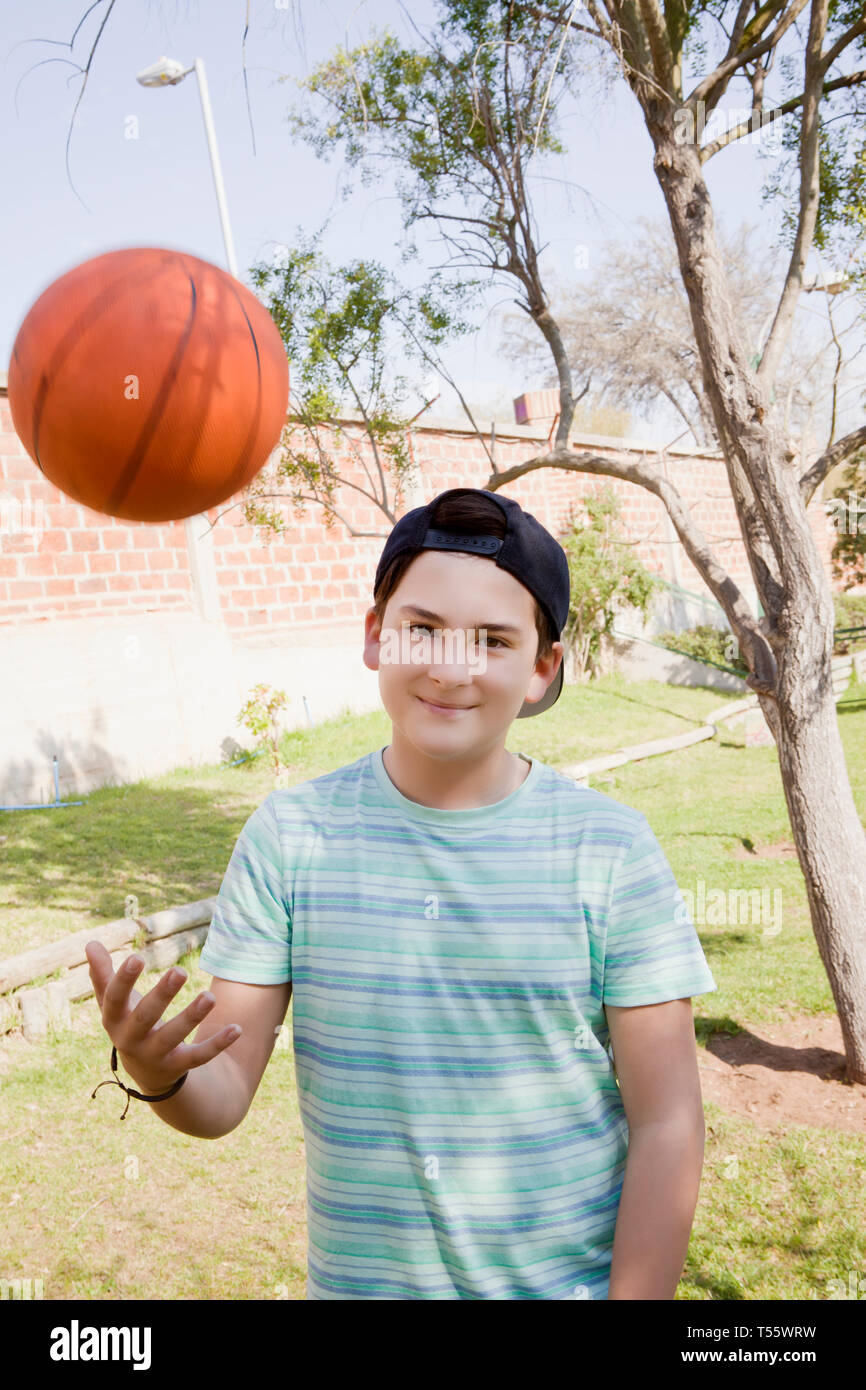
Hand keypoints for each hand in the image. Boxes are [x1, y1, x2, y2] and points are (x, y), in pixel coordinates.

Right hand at [85, 941, 242, 1094]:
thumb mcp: (114, 1003)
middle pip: (146, 1017)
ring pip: (174, 1036)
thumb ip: (103, 975)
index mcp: (114, 1021)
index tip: (136, 957)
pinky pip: (199, 1056)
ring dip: (192, 1017)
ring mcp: (156, 1055)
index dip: (123, 980)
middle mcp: (131, 1041)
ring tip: (210, 996)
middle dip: (162, 995)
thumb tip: (91, 943)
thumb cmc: (129, 1023)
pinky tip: (237, 1028)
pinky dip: (218, 1044)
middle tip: (180, 971)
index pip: (114, 1000)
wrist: (146, 1071)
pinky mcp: (179, 1066)